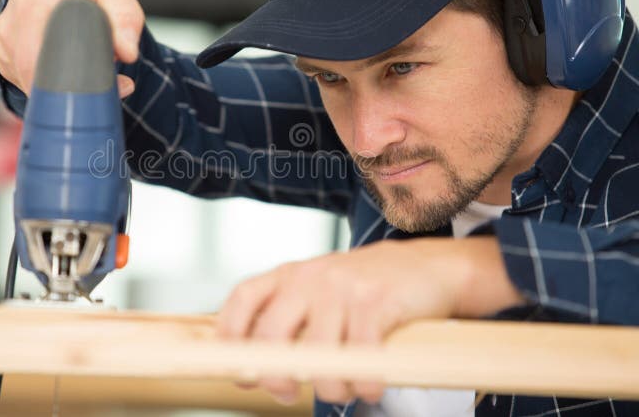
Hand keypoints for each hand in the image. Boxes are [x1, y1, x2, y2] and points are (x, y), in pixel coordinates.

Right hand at [0, 0, 143, 98]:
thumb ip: (126, 16)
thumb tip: (127, 53)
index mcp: (34, 7)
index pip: (41, 64)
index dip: (69, 85)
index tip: (99, 89)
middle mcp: (12, 25)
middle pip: (35, 80)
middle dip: (68, 91)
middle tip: (102, 87)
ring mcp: (3, 40)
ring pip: (30, 82)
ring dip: (57, 87)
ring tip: (84, 69)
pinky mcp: (3, 51)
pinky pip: (22, 78)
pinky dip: (45, 82)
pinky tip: (64, 68)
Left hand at [216, 237, 522, 404]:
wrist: (427, 266)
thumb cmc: (366, 290)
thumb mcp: (320, 292)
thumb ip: (289, 321)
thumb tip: (252, 371)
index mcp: (290, 275)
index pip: (243, 299)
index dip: (231, 338)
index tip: (238, 370)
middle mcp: (310, 278)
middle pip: (270, 335)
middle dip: (274, 376)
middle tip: (289, 393)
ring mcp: (342, 287)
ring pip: (317, 355)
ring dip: (329, 387)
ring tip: (345, 391)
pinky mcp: (375, 302)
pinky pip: (359, 357)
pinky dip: (365, 384)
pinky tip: (372, 387)